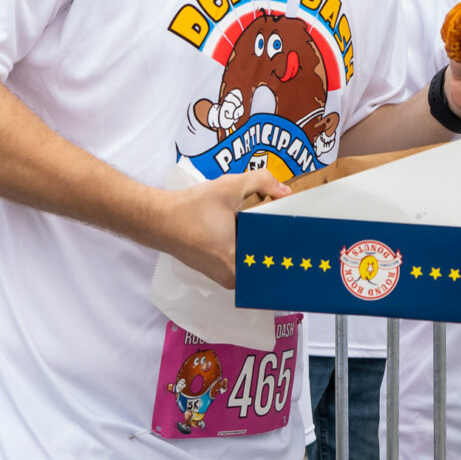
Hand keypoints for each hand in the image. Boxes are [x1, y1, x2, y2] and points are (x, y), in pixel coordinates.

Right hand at [157, 168, 289, 288]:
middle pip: (267, 264)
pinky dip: (250, 248)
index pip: (274, 262)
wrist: (157, 219)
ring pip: (256, 264)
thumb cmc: (189, 208)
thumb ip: (261, 181)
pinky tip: (256, 233)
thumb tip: (286, 191)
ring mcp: (224, 278)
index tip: (303, 237)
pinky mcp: (218, 272)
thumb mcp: (228, 186)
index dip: (289, 248)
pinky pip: (244, 263)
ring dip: (264, 246)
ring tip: (277, 230)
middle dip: (280, 246)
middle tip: (294, 230)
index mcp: (236, 265)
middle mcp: (231, 279)